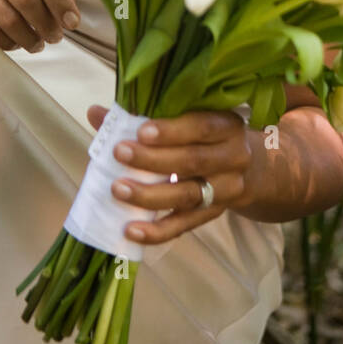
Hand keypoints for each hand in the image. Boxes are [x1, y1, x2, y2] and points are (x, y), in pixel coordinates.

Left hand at [86, 104, 252, 243]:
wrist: (247, 168)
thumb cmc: (202, 135)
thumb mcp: (186, 118)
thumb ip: (142, 115)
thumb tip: (95, 113)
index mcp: (226, 124)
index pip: (201, 126)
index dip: (172, 130)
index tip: (140, 131)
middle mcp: (233, 156)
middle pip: (193, 161)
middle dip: (153, 160)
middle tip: (119, 153)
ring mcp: (226, 189)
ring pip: (188, 195)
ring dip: (150, 195)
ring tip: (118, 189)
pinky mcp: (214, 214)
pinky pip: (184, 226)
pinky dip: (157, 231)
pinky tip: (131, 230)